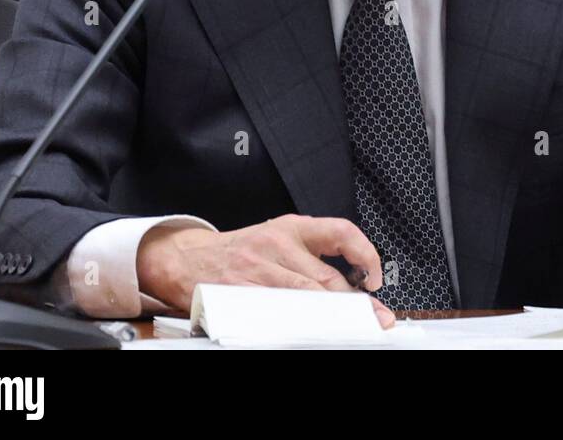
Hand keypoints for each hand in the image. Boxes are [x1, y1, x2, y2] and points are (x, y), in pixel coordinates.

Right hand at [137, 213, 394, 327]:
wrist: (186, 258)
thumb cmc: (239, 251)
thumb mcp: (277, 238)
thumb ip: (311, 255)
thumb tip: (352, 283)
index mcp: (291, 229)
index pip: (340, 232)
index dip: (365, 254)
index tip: (375, 278)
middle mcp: (277, 245)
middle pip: (325, 277)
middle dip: (354, 303)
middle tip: (374, 318)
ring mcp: (257, 271)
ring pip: (305, 298)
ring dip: (332, 318)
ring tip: (351, 330)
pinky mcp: (240, 294)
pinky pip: (275, 314)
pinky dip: (296, 326)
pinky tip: (310, 333)